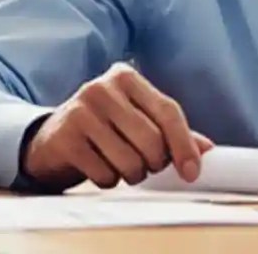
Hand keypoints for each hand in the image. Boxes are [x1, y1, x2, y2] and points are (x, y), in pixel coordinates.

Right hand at [23, 63, 213, 190]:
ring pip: (130, 161)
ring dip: (132, 175)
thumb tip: (207, 149)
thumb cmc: (102, 128)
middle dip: (154, 163)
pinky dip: (108, 180)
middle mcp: (102, 88)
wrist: (50, 139)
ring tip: (121, 165)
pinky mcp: (65, 138)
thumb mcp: (136, 120)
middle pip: (152, 140)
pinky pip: (104, 174)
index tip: (192, 172)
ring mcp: (80, 111)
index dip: (184, 145)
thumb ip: (170, 131)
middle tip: (145, 165)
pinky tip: (98, 167)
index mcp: (126, 77)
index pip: (168, 111)